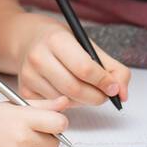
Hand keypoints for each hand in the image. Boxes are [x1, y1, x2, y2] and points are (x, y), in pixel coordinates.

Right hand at [0, 95, 70, 146]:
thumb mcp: (11, 106)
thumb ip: (41, 105)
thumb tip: (64, 103)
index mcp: (23, 119)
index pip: (60, 123)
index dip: (58, 123)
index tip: (52, 122)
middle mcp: (23, 139)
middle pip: (54, 142)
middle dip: (45, 137)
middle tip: (28, 131)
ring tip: (16, 141)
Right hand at [15, 20, 130, 106]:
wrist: (27, 39)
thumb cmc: (59, 40)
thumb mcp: (86, 43)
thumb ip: (111, 67)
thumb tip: (122, 93)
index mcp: (56, 40)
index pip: (85, 68)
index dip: (104, 81)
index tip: (114, 87)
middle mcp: (38, 57)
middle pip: (75, 89)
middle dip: (96, 96)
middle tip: (104, 95)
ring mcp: (29, 76)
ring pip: (65, 100)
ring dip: (82, 101)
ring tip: (85, 90)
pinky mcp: (25, 91)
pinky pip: (54, 107)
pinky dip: (68, 104)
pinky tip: (68, 92)